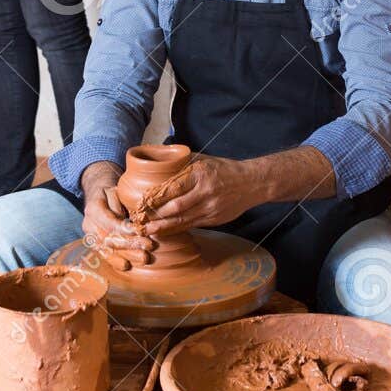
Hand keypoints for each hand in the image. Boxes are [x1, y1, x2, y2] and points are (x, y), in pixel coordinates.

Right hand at [81, 166, 152, 270]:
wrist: (97, 195)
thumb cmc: (111, 192)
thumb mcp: (117, 192)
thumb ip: (121, 205)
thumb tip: (132, 220)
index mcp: (93, 208)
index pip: (110, 222)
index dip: (126, 229)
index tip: (142, 232)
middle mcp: (88, 224)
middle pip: (109, 238)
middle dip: (130, 244)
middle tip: (149, 246)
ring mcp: (89, 236)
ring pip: (108, 249)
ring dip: (127, 255)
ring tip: (144, 258)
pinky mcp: (94, 244)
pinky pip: (104, 254)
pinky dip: (116, 260)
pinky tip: (127, 266)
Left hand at [141, 155, 259, 234]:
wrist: (252, 183)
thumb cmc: (224, 169)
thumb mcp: (204, 160)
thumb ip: (183, 161)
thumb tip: (159, 158)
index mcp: (200, 174)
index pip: (174, 187)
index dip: (156, 196)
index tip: (142, 201)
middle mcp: (205, 192)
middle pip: (175, 207)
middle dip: (155, 214)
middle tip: (139, 218)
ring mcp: (210, 208)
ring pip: (182, 220)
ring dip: (162, 226)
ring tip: (147, 229)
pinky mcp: (214, 219)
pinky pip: (191, 225)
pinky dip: (176, 229)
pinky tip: (164, 231)